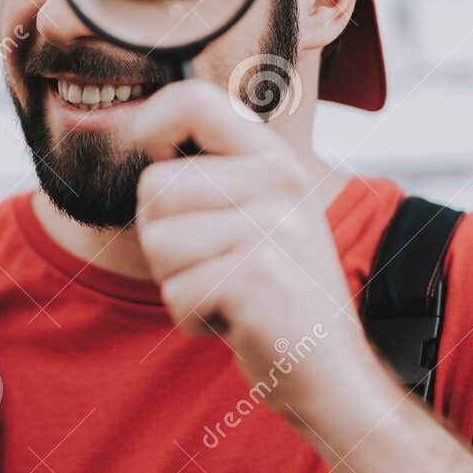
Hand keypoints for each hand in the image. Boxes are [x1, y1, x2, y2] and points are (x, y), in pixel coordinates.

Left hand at [131, 78, 383, 420]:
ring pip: (157, 242)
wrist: (332, 372)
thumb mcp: (261, 216)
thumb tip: (140, 132)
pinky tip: (233, 321)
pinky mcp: (256, 278)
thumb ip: (215, 174)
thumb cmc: (277, 296)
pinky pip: (175, 292)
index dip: (153, 124)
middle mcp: (278, 182)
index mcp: (275, 159)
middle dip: (162, 238)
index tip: (159, 158)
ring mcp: (271, 228)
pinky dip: (191, 319)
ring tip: (226, 292)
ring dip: (177, 282)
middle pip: (153, 187)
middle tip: (211, 264)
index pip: (194, 100)